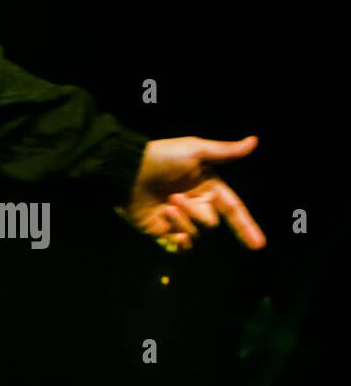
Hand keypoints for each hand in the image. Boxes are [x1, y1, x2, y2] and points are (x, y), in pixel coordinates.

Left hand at [119, 135, 265, 251]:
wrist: (127, 172)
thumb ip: (226, 151)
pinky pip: (180, 244)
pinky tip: (166, 224)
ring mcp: (178, 219)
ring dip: (182, 221)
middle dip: (196, 211)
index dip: (246, 226)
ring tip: (165, 205)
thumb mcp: (195, 150)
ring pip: (196, 233)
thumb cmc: (161, 157)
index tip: (259, 245)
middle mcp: (195, 204)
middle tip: (174, 197)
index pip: (232, 209)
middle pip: (211, 221)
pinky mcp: (162, 230)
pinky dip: (177, 238)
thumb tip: (254, 140)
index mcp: (206, 187)